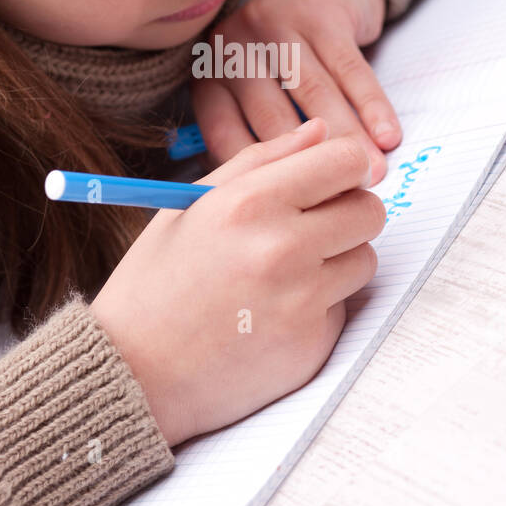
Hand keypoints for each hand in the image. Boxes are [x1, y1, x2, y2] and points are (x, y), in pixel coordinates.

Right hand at [90, 118, 384, 447]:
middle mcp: (282, 247)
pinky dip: (319, 307)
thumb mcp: (192, 204)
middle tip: (312, 228)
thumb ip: (260, 160)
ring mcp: (302, 299)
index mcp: (250, 202)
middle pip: (370, 211)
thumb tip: (320, 132)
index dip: (344, 168)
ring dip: (338, 262)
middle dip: (348, 213)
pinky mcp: (313, 343)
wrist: (135, 372)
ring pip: (365, 259)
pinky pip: (343, 308)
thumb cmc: (157, 282)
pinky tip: (273, 314)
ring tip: (284, 275)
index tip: (331, 181)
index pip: (346, 161)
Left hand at [192, 0, 400, 185]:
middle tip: (341, 202)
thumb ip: (252, 134)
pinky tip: (389, 135)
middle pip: (273, 119)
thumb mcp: (251, 86)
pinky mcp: (320, 15)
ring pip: (315, 95)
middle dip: (310, 167)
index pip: (226, 136)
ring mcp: (277, 27)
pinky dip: (372, 105)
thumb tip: (274, 202)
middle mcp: (237, 49)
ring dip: (347, 140)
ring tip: (373, 175)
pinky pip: (349, 68)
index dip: (260, 178)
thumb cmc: (282, 53)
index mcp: (211, 75)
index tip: (289, 213)